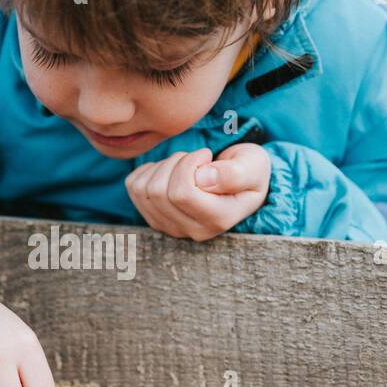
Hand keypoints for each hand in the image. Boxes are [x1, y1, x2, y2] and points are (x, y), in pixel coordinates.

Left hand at [125, 143, 269, 241]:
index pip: (181, 193)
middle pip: (158, 192)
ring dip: (163, 165)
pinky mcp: (155, 218)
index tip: (206, 155)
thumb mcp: (253, 166)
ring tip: (186, 165)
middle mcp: (192, 231)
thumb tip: (203, 178)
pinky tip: (172, 171)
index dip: (188, 164)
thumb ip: (234, 173)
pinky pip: (133, 187)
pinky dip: (149, 170)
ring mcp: (170, 227)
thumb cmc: (248, 170)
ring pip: (143, 189)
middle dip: (175, 162)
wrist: (241, 181)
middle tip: (196, 158)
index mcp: (218, 220)